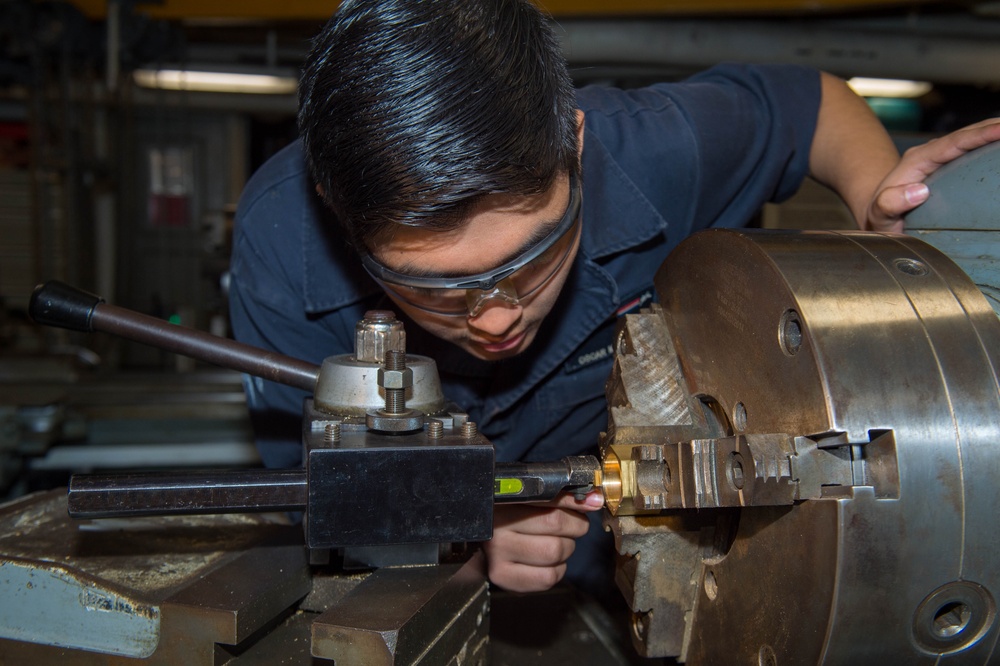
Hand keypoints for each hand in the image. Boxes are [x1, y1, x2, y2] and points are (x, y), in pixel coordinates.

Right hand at [483, 490, 603, 592]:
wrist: (483, 541)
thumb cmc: (511, 516)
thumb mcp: (528, 498)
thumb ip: (559, 496)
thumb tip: (595, 500)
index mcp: (502, 500)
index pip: (547, 497)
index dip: (574, 501)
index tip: (592, 502)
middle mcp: (496, 526)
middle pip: (554, 524)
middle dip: (574, 525)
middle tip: (572, 525)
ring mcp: (497, 554)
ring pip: (554, 552)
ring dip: (566, 548)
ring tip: (557, 542)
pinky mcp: (503, 577)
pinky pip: (547, 577)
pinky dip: (557, 569)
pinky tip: (548, 561)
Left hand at [865, 118, 999, 232]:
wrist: (878, 213)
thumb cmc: (880, 215)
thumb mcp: (879, 215)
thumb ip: (890, 204)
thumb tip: (918, 191)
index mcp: (916, 161)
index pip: (952, 143)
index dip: (979, 135)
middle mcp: (930, 154)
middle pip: (968, 134)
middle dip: (995, 127)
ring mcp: (941, 157)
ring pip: (973, 138)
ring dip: (995, 131)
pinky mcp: (949, 163)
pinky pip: (973, 149)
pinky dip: (991, 143)